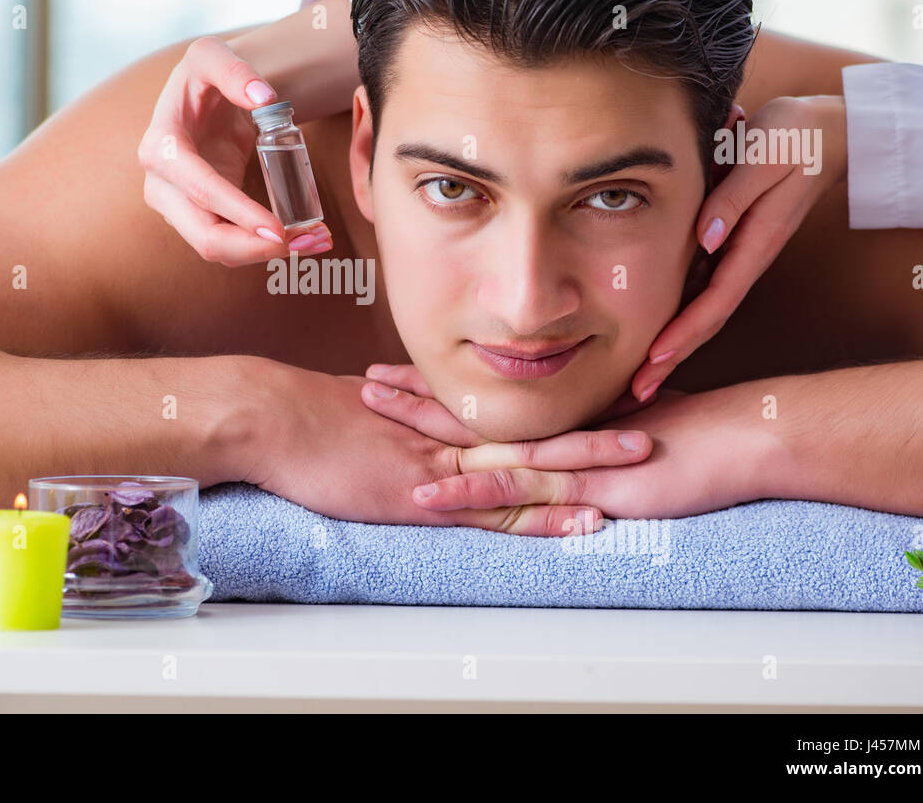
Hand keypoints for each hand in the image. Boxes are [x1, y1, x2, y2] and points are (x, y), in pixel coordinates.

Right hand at [136, 35, 332, 266]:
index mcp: (161, 147)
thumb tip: (264, 97)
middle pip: (204, 236)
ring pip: (218, 249)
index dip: (237, 212)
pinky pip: (231, 244)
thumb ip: (234, 71)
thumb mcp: (211, 55)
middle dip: (254, 248)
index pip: (200, 190)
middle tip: (304, 242)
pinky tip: (303, 240)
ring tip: (315, 242)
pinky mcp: (200, 217)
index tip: (278, 228)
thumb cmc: (203, 75)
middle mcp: (161, 186)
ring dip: (265, 254)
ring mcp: (178, 207)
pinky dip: (264, 248)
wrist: (201, 96)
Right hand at [241, 359, 624, 535]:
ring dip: (587, 462)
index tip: (605, 402)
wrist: (272, 418)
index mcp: (438, 414)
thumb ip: (397, 422)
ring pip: (530, 462)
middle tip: (650, 415)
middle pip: (537, 428)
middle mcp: (451, 433)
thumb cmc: (303, 419)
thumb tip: (408, 425)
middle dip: (595, 424)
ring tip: (641, 459)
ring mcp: (442, 463)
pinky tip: (578, 520)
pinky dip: (540, 516)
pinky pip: (495, 510)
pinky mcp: (425, 496)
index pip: (512, 411)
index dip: (562, 409)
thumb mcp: (360, 415)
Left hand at [364, 362, 766, 520]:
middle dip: (414, 396)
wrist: (740, 436)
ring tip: (370, 412)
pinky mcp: (574, 487)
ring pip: (474, 442)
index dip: (445, 387)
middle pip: (469, 413)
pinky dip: (464, 492)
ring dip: (419, 429)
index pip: (490, 398)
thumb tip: (581, 437)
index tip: (404, 370)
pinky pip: (511, 491)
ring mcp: (559, 457)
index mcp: (560, 417)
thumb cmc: (698, 434)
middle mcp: (552, 430)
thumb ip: (599, 435)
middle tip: (363, 380)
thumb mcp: (635, 432)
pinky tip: (425, 494)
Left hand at [629, 95, 846, 400]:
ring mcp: (739, 256)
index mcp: (753, 246)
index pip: (713, 302)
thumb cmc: (794, 138)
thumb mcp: (762, 158)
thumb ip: (732, 199)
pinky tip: (655, 335)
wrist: (829, 131)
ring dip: (672, 346)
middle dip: (671, 359)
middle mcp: (745, 259)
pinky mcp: (732, 245)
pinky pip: (701, 290)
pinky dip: (678, 317)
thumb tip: (704, 239)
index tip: (653, 360)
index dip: (682, 334)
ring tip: (639, 378)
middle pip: (705, 321)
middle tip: (635, 393)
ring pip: (701, 311)